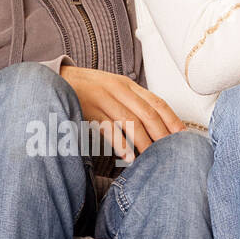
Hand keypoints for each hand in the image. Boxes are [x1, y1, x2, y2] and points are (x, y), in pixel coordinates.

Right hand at [58, 65, 184, 158]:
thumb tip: (156, 124)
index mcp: (128, 85)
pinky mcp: (89, 110)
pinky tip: (128, 156)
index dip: (172, 119)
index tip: (183, 136)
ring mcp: (103, 99)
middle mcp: (118, 89)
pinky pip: (108, 128)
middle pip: (147, 113)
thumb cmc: (87, 90)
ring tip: (152, 158)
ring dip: (144, 142)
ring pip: (130, 121)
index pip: (157, 102)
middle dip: (162, 134)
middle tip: (172, 153)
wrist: (56, 80)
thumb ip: (132, 102)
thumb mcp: (113, 90)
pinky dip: (120, 143)